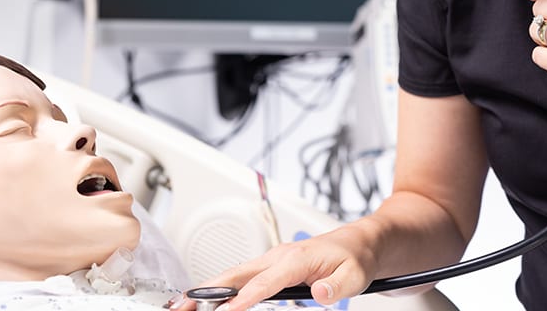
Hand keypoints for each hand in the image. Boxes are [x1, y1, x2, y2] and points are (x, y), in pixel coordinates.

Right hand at [174, 225, 380, 310]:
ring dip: (212, 287)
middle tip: (186, 303)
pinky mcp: (273, 266)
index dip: (244, 298)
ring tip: (189, 303)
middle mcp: (280, 256)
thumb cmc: (355, 256)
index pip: (264, 282)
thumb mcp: (355, 275)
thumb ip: (338, 286)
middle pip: (238, 273)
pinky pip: (244, 276)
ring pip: (237, 274)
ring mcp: (274, 260)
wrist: (360, 242)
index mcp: (296, 258)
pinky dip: (225, 286)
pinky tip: (213, 299)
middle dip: (210, 288)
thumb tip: (320, 293)